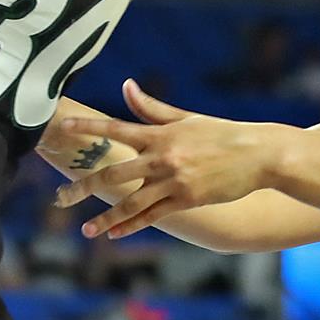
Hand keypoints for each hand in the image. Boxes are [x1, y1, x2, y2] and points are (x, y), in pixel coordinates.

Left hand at [48, 79, 292, 237]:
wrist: (259, 154)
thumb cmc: (220, 133)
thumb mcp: (185, 117)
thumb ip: (151, 107)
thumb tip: (126, 85)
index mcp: (159, 133)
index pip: (115, 127)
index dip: (88, 127)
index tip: (63, 127)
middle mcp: (162, 157)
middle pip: (114, 172)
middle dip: (84, 186)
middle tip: (60, 197)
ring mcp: (174, 180)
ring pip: (131, 201)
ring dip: (106, 218)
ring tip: (86, 230)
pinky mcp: (187, 199)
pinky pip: (153, 215)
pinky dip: (132, 226)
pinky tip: (115, 234)